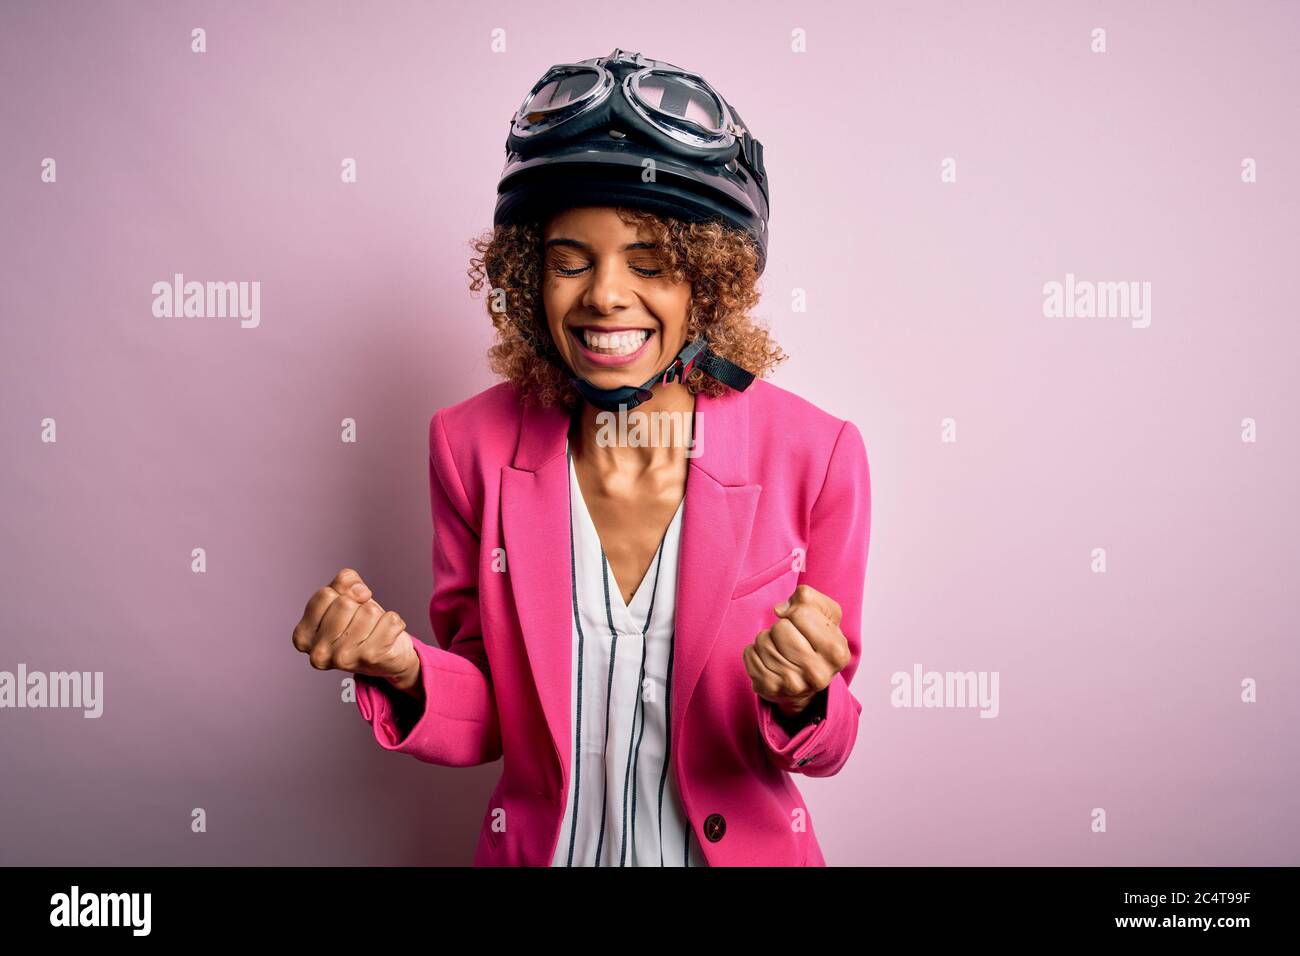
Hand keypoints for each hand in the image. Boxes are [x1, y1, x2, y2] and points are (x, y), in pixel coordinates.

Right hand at [291, 568, 419, 691]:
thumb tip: (360, 591)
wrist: (385, 657)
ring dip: (378, 616)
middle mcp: (318, 652)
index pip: (325, 594)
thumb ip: (344, 581)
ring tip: (373, 631)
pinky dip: (395, 623)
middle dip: (360, 606)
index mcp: (303, 636)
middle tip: (361, 624)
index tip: (347, 609)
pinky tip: (388, 637)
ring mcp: (343, 658)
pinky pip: (391, 620)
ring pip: (369, 611)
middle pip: (345, 603)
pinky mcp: (370, 658)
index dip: (343, 594)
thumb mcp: (344, 597)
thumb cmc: (359, 624)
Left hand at [742, 584, 849, 717]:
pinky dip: (754, 651)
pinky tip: (768, 660)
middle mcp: (819, 674)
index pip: (800, 614)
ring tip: (781, 650)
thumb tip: (780, 610)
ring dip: (768, 639)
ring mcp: (794, 686)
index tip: (804, 625)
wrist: (808, 679)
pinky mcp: (770, 690)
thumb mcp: (825, 613)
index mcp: (838, 653)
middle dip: (782, 627)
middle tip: (791, 639)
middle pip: (780, 628)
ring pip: (762, 640)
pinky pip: (749, 653)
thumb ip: (808, 598)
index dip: (797, 612)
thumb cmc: (817, 639)